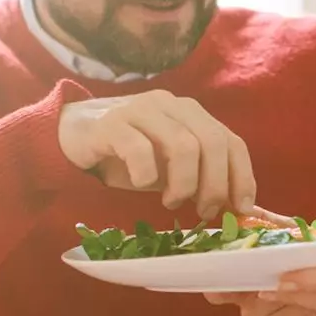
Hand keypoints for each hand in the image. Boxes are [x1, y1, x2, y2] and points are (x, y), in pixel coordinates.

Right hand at [57, 88, 255, 218]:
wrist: (73, 135)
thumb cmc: (129, 155)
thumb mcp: (171, 167)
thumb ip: (202, 177)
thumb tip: (240, 207)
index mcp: (191, 113)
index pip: (231, 140)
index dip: (241, 176)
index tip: (241, 207)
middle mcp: (170, 105)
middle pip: (211, 142)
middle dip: (214, 185)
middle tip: (203, 211)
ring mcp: (140, 110)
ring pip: (182, 145)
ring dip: (183, 183)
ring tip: (171, 201)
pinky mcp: (110, 123)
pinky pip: (139, 149)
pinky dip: (147, 175)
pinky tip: (142, 185)